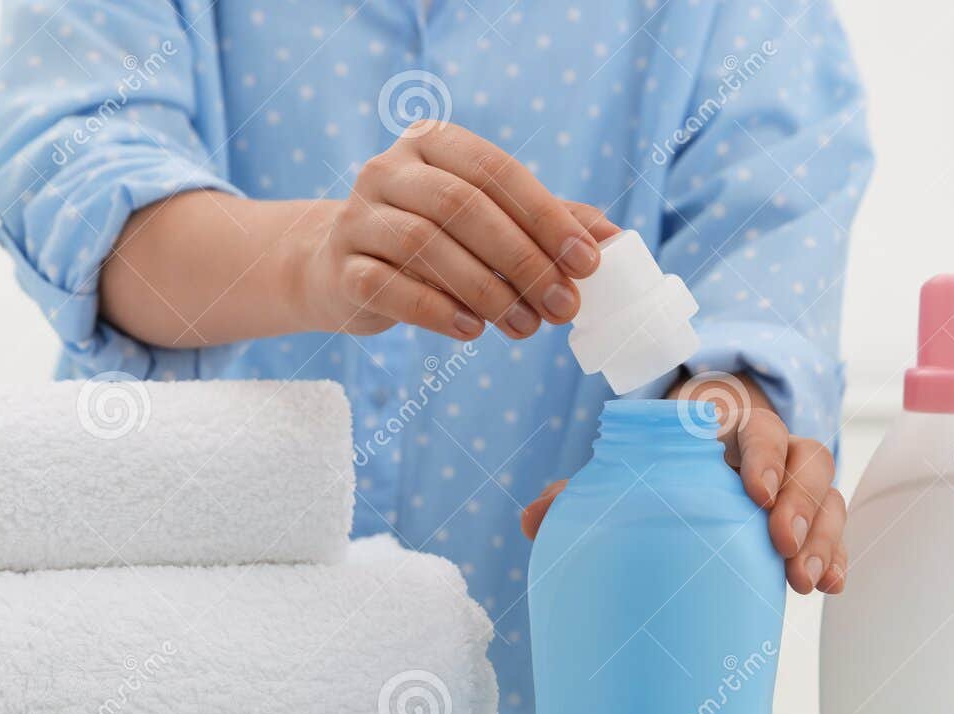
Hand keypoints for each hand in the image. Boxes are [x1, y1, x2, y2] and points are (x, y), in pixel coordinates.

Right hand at [300, 122, 617, 340]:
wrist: (340, 267)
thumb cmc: (433, 239)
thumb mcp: (488, 220)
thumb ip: (547, 221)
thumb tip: (613, 240)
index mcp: (432, 142)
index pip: (498, 171)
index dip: (546, 217)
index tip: (587, 264)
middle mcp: (388, 169)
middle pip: (462, 207)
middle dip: (523, 260)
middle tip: (563, 307)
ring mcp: (357, 216)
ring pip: (426, 245)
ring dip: (487, 292)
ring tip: (526, 328)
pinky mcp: (340, 267)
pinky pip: (389, 286)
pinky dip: (437, 311)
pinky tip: (472, 332)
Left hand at [521, 375, 847, 595]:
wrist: (690, 469)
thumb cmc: (656, 470)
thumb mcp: (628, 474)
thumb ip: (583, 492)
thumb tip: (531, 519)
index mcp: (728, 426)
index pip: (759, 429)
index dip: (762, 457)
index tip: (752, 495)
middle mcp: (771, 450)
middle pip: (807, 461)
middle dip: (801, 504)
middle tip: (781, 547)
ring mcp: (794, 485)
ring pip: (828, 496)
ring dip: (822, 536)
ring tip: (805, 582)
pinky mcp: (807, 520)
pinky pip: (835, 530)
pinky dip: (836, 554)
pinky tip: (830, 586)